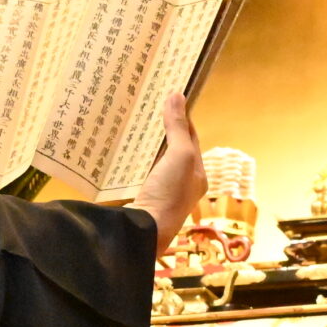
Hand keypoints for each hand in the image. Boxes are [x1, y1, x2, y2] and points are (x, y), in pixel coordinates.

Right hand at [130, 93, 206, 257]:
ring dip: (150, 146)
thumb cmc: (169, 192)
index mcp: (198, 174)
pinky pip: (144, 174)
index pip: (192, 138)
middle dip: (165, 131)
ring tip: (136, 127)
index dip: (182, 118)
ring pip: (159, 162)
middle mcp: (185, 185)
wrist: (146, 232)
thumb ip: (178, 127)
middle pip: (175, 151)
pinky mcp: (146, 200)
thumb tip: (177, 94)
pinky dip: (138, 162)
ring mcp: (165, 194)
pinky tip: (127, 155)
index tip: (169, 98)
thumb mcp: (179, 155)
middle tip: (149, 109)